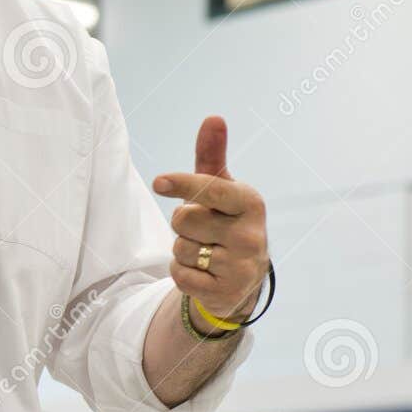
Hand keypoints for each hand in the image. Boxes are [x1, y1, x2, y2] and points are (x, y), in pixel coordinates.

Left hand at [152, 115, 268, 324]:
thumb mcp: (219, 190)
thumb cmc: (223, 221)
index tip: (159, 182)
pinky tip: (201, 273)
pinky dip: (182, 275)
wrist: (241, 279)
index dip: (182, 184)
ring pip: (180, 249)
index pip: (210, 189)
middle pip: (184, 220)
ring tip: (204, 252)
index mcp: (250, 203)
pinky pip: (180, 276)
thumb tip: (214, 118)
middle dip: (182, 224)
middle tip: (201, 230)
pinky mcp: (227, 293)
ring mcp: (242, 267)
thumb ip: (212, 156)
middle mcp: (251, 235)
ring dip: (182, 251)